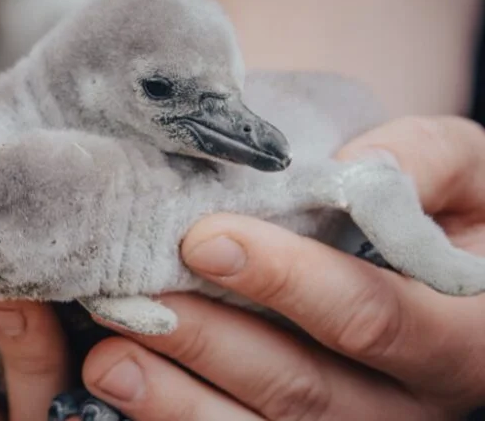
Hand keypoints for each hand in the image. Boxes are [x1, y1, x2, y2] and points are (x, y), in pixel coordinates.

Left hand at [81, 116, 484, 419]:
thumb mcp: (471, 174)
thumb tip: (355, 167)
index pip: (372, 317)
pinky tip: (124, 388)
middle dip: (208, 341)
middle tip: (130, 299)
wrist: (464, 275)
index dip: (287, 281)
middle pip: (301, 388)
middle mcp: (412, 402)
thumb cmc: (460, 216)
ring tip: (108, 358)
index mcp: (462, 336)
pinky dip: (179, 418)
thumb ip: (426, 163)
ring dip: (178, 399)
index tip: (205, 238)